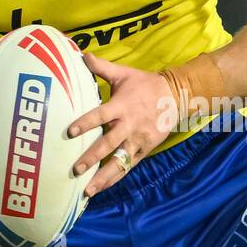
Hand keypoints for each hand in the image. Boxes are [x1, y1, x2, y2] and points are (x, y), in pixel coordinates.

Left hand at [68, 53, 176, 196]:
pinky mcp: (144, 150)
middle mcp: (129, 126)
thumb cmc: (144, 84)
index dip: (86, 123)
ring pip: (119, 162)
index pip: (100, 115)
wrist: (176, 96)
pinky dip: (114, 178)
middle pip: (108, 144)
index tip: (70, 132)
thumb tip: (82, 54)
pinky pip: (128, 166)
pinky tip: (101, 188)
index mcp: (121, 106)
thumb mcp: (123, 73)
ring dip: (103, 177)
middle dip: (92, 158)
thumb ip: (101, 67)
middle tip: (75, 170)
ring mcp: (138, 140)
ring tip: (87, 191)